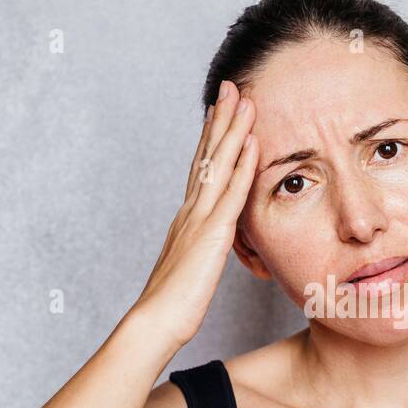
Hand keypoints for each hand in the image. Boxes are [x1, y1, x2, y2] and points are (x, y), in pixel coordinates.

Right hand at [135, 79, 258, 347]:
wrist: (156, 321)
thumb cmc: (172, 305)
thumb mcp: (190, 269)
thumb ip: (199, 250)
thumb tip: (208, 246)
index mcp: (186, 219)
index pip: (201, 169)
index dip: (210, 138)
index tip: (218, 110)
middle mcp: (190, 211)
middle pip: (207, 156)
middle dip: (220, 119)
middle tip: (231, 87)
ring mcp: (199, 219)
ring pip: (219, 165)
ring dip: (233, 130)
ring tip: (245, 99)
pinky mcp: (212, 234)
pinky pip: (230, 193)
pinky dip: (241, 165)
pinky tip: (251, 141)